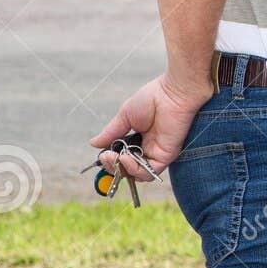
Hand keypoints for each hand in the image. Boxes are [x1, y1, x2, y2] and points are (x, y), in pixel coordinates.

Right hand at [90, 73, 211, 180]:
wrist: (172, 93)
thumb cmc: (152, 99)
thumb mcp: (125, 116)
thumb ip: (111, 133)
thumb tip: (93, 144)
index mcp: (138, 140)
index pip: (121, 159)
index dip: (110, 161)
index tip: (102, 154)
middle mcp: (148, 149)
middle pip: (128, 170)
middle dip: (113, 167)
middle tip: (106, 156)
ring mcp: (157, 153)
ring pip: (138, 174)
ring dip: (122, 169)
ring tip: (114, 157)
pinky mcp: (167, 156)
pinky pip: (150, 172)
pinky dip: (135, 169)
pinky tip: (125, 157)